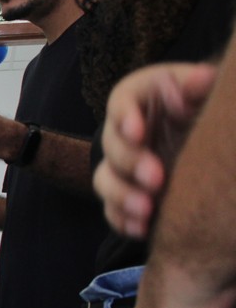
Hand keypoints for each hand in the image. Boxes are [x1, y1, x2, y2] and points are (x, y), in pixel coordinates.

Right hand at [94, 63, 216, 238]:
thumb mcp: (201, 90)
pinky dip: (123, 220)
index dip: (124, 118)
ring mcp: (120, 166)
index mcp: (137, 100)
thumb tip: (202, 78)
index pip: (121, 104)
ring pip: (105, 180)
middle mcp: (122, 133)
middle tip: (156, 177)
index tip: (138, 132)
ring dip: (122, 196)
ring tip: (146, 209)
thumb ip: (199, 85)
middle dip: (130, 163)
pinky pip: (112, 209)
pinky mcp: (125, 193)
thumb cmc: (200, 104)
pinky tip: (142, 229)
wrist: (200, 135)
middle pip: (112, 146)